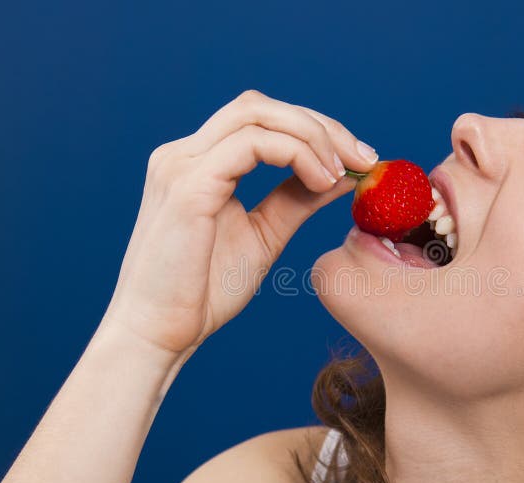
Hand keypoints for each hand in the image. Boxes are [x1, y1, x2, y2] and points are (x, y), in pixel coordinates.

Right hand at [99, 89, 377, 362]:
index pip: (261, 119)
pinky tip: (321, 181)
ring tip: (342, 173)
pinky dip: (296, 154)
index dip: (315, 129)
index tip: (360, 159)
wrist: (158, 334)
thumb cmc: (204, 291)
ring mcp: (181, 165)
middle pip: (261, 106)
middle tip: (365, 158)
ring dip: (313, 136)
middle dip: (321, 125)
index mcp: (197, 163)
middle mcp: (183, 153)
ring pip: (257, 115)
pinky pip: (252, 144)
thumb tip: (344, 173)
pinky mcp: (187, 186)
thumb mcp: (265, 233)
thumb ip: (298, 197)